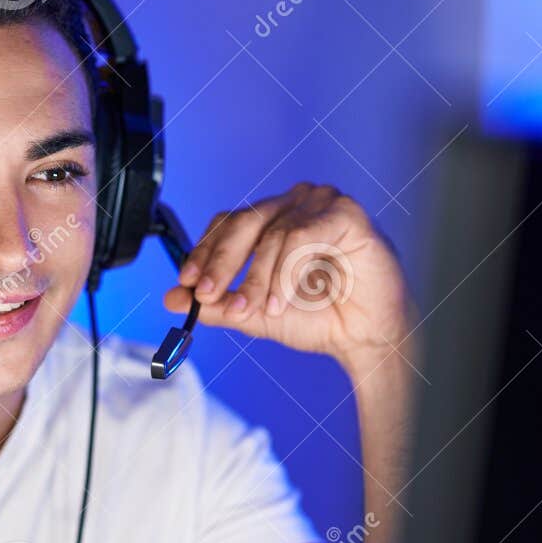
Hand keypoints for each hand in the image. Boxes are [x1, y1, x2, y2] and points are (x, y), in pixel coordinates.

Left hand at [163, 183, 415, 375]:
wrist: (368, 338)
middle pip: (245, 221)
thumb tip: (173, 298)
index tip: (188, 283)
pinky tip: (280, 302)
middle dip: (222, 263)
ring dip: (258, 278)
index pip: (229, 223)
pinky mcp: (346, 214)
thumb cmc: (321, 320)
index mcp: (276, 220)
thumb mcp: (257, 314)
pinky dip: (285, 272)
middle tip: (207, 295)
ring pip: (273, 233)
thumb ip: (218, 305)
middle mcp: (297, 205)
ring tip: (258, 312)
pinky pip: (302, 236)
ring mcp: (323, 204)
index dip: (205, 251)